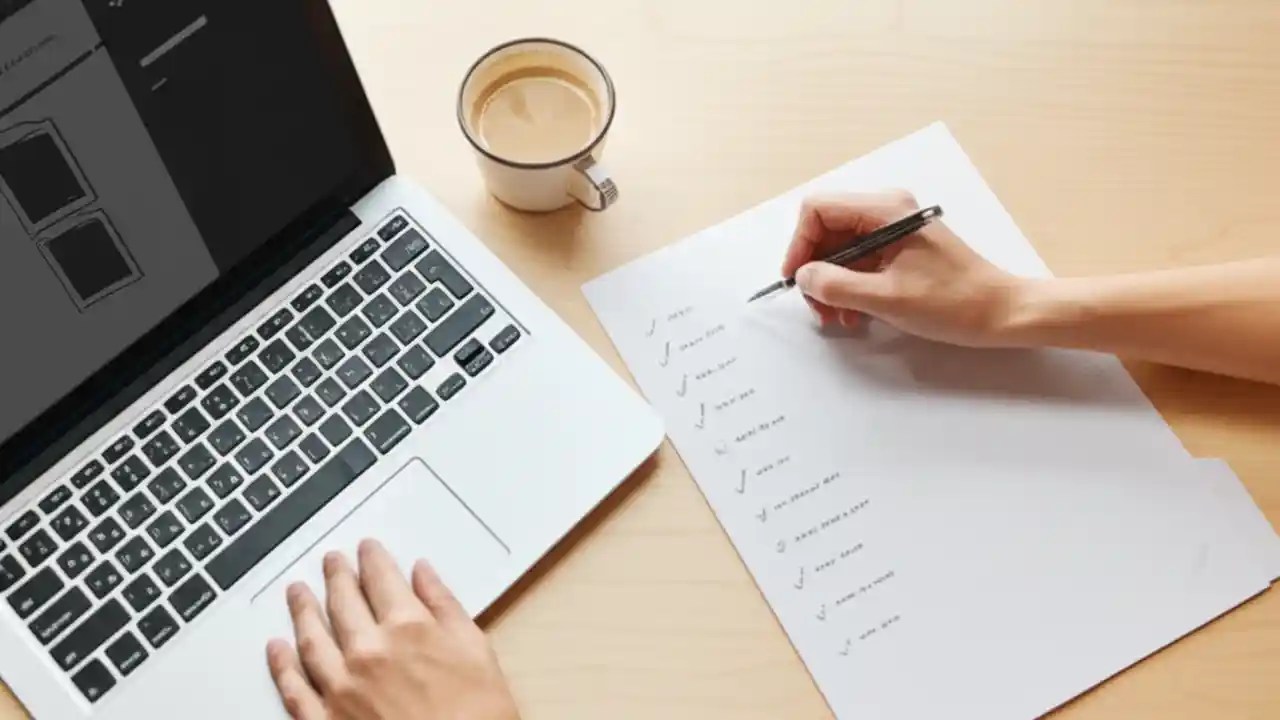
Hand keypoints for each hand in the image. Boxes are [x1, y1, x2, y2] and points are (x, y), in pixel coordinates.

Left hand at [266, 539, 519, 719]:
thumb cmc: (477, 717)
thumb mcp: (477, 651)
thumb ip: (446, 606)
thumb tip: (425, 574)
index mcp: (408, 629)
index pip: (382, 579)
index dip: (372, 559)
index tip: (366, 549)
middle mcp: (369, 652)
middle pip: (342, 602)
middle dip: (335, 577)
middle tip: (330, 561)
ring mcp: (342, 688)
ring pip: (312, 637)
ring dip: (302, 610)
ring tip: (297, 592)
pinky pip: (294, 688)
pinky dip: (282, 665)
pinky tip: (277, 649)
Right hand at [782, 191, 1028, 346]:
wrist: (1001, 312)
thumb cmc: (954, 302)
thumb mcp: (886, 298)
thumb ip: (836, 285)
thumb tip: (804, 277)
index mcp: (885, 210)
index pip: (818, 210)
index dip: (799, 245)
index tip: (797, 281)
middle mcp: (887, 210)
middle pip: (826, 229)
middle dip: (816, 270)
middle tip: (819, 308)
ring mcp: (893, 228)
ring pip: (839, 248)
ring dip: (831, 283)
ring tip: (838, 316)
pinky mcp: (899, 247)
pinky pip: (859, 260)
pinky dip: (849, 285)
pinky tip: (855, 313)